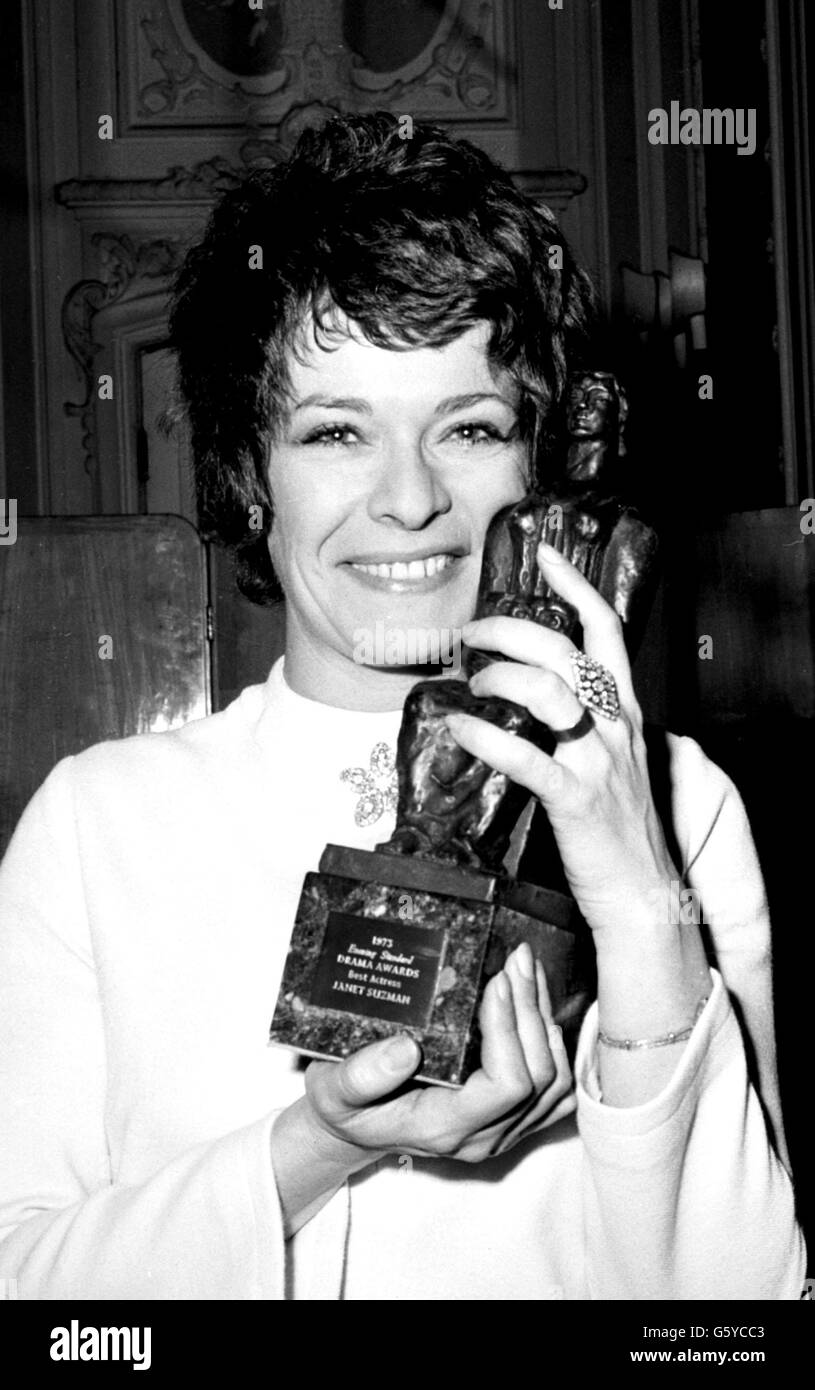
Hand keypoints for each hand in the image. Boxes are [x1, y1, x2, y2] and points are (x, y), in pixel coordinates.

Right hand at [303, 943, 573, 1164]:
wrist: (353, 1129)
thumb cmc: (343, 1107)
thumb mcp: (332, 1090)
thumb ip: (360, 1076)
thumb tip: (406, 1050)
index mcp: (443, 1128)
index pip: (505, 1087)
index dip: (508, 1031)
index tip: (495, 982)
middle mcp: (482, 1137)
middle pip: (538, 1077)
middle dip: (530, 1010)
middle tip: (516, 959)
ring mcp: (502, 1132)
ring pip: (554, 1081)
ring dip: (545, 1019)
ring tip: (527, 971)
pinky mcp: (512, 1120)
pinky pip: (554, 1090)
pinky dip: (553, 1044)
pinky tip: (536, 1006)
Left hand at [443, 541, 677, 940]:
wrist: (644, 890)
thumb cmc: (619, 826)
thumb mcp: (614, 759)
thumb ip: (586, 722)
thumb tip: (536, 694)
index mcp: (625, 710)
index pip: (606, 630)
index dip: (576, 587)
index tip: (544, 559)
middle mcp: (615, 725)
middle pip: (564, 650)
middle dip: (510, 631)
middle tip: (471, 635)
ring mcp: (598, 760)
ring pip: (548, 691)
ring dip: (500, 677)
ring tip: (471, 684)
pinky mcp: (576, 798)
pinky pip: (526, 756)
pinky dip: (487, 738)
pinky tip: (461, 729)